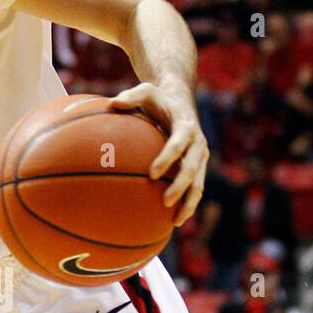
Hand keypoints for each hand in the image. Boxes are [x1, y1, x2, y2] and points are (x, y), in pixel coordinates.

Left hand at [111, 81, 207, 228]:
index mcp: (186, 125)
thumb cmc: (158, 98)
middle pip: (193, 168)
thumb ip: (130, 96)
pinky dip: (188, 204)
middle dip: (181, 186)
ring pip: (199, 183)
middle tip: (165, 201)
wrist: (181, 101)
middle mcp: (197, 143)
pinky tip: (174, 222)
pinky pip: (195, 188)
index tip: (152, 173)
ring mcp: (200, 157)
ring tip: (176, 221)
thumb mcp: (145, 91)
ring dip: (189, 202)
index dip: (168, 158)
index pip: (179, 143)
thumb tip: (112, 104)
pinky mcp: (198, 167)